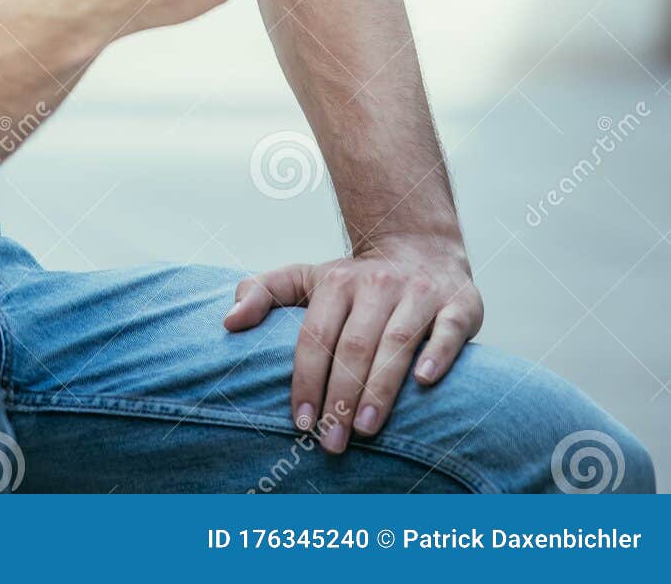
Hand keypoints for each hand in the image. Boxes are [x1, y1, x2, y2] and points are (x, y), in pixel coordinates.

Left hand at [223, 233, 482, 450]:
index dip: (306, 379)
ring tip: (366, 429)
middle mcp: (378, 284)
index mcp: (338, 281)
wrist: (421, 246)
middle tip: (331, 442)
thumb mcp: (308, 278)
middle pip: (353, 345)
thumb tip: (228, 322)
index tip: (300, 422)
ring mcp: (419, 293)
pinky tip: (425, 383)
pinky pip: (448, 329)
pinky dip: (437, 354)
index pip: (315, 335)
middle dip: (340, 397)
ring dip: (380, 387)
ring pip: (396, 342)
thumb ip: (265, 293)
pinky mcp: (459, 304)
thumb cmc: (357, 281)